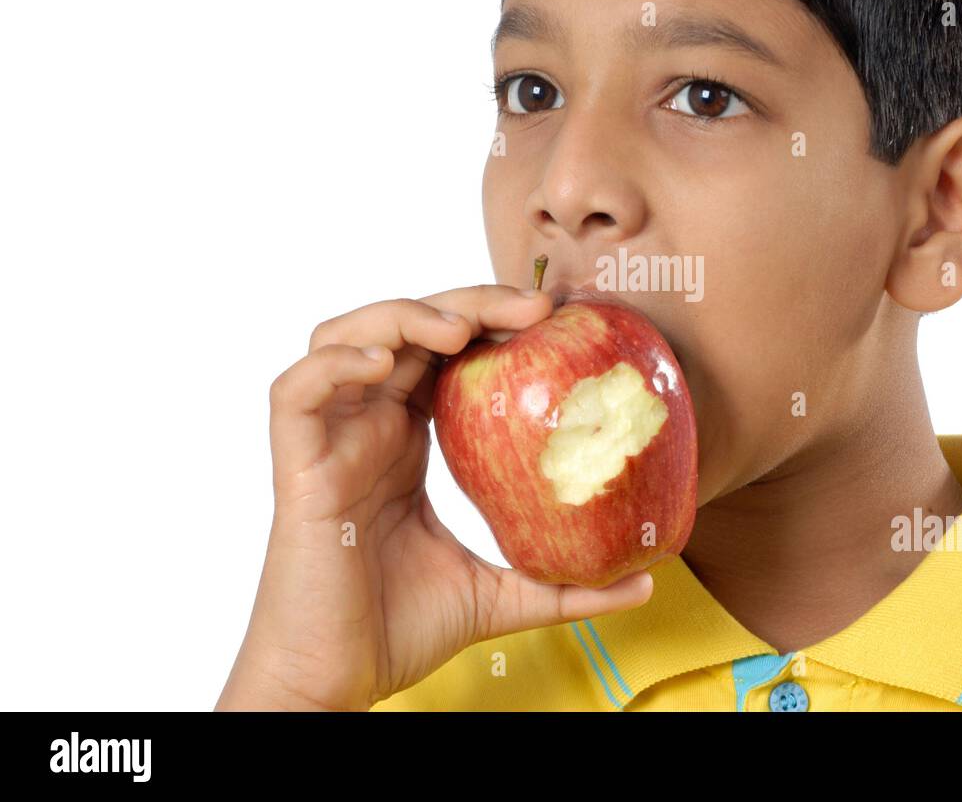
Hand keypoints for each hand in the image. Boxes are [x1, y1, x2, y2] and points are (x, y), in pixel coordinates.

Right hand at [216, 285, 652, 710]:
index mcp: (409, 442)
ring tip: (459, 329)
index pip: (445, 355)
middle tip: (533, 307)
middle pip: (406, 329)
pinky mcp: (298, 467)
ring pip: (345, 338)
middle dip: (466, 303)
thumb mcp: (501, 595)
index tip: (553, 317)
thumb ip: (566, 586)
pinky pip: (295, 390)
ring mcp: (331, 442)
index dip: (490, 322)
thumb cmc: (401, 631)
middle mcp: (369, 428)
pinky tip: (384, 363)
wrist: (338, 680)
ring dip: (401, 316)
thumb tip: (646, 581)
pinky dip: (335, 362)